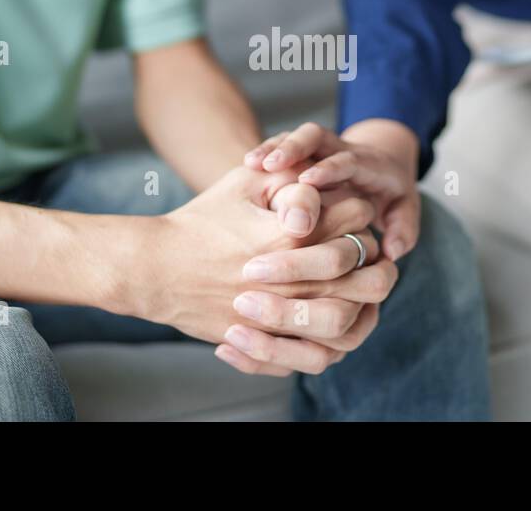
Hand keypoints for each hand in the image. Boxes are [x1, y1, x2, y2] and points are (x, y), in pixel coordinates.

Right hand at [143, 166, 392, 375]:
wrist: (157, 269)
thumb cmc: (202, 220)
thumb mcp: (245, 182)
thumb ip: (292, 175)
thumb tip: (328, 178)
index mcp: (292, 234)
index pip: (358, 217)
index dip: (357, 207)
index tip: (347, 207)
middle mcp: (293, 281)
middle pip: (370, 274)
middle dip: (373, 256)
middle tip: (361, 248)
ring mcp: (281, 317)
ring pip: (350, 320)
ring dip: (360, 302)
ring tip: (352, 286)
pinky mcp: (268, 342)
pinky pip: (318, 355)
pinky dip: (333, 341)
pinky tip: (332, 316)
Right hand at [244, 120, 421, 260]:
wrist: (384, 166)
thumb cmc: (392, 194)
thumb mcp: (405, 208)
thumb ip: (404, 227)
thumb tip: (393, 250)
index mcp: (369, 163)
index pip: (348, 160)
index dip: (330, 169)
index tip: (307, 180)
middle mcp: (343, 149)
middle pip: (318, 135)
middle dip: (295, 146)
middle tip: (271, 164)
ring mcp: (322, 149)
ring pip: (296, 137)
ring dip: (275, 148)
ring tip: (252, 164)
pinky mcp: (304, 153)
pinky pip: (284, 145)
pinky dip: (268, 151)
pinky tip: (249, 164)